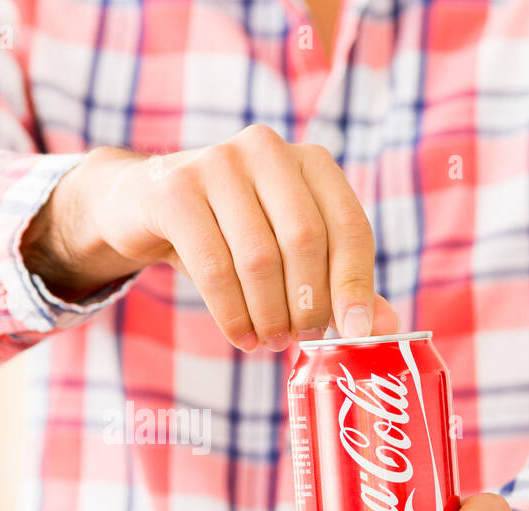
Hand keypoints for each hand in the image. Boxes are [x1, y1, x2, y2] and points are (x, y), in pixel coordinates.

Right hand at [21, 125, 398, 350]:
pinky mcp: (175, 190)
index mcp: (310, 161)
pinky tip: (241, 336)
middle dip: (307, 303)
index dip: (355, 284)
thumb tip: (385, 331)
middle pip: (305, 240)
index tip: (356, 333)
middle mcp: (267, 150)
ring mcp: (217, 162)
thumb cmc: (227, 233)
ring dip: (268, 314)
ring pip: (258, 257)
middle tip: (300, 341)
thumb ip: (335, 282)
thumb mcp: (284, 250)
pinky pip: (213, 266)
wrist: (143, 206)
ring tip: (269, 343)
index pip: (348, 225)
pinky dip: (231, 313)